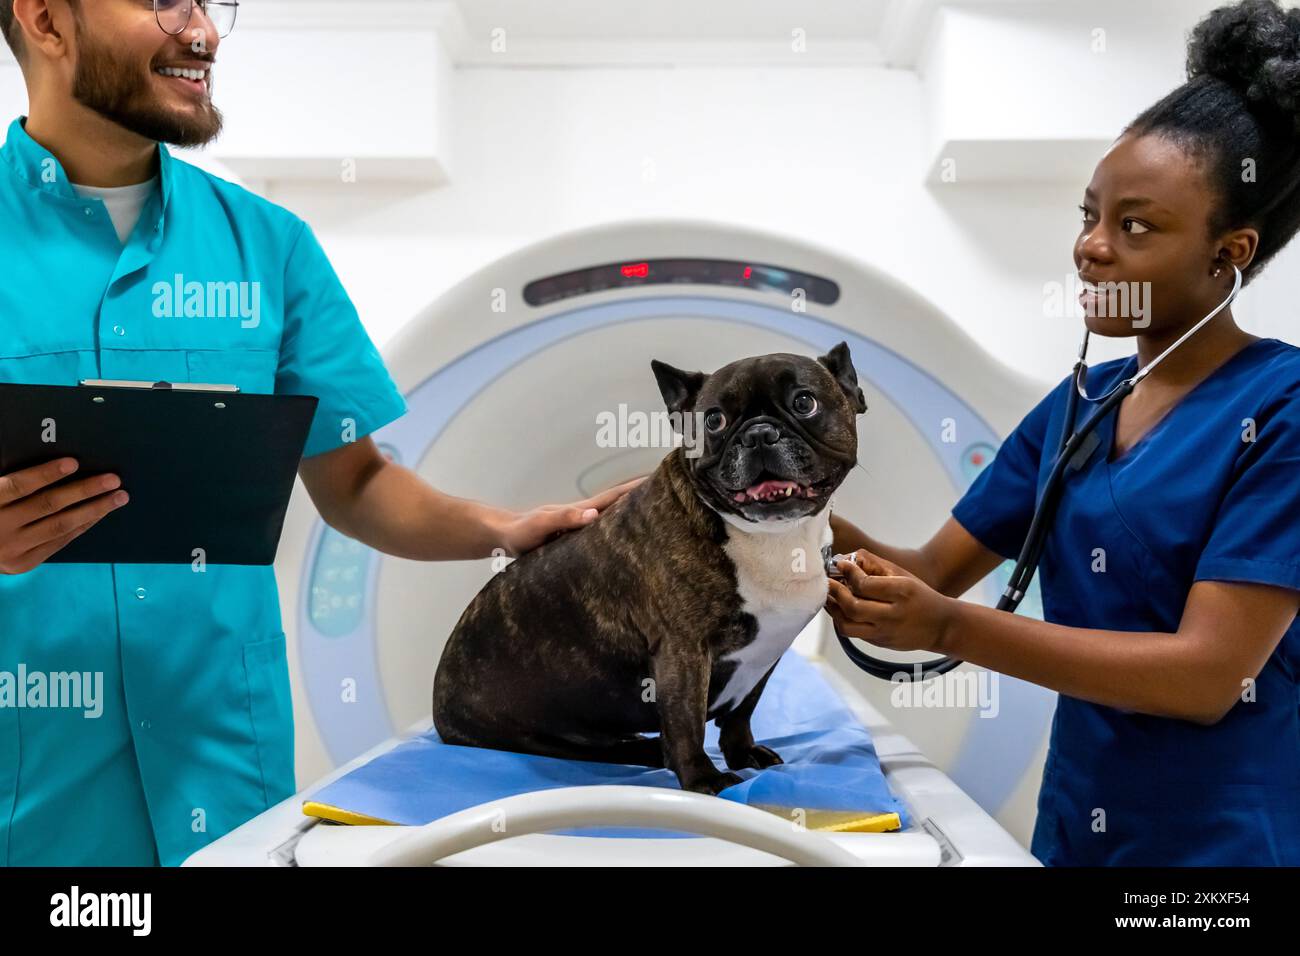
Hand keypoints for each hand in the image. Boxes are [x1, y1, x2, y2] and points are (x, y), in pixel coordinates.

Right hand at [0, 458, 129, 574]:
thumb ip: (8, 479)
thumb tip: (47, 454)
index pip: (18, 486)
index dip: (46, 474)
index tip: (73, 462)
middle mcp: (0, 527)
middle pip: (48, 505)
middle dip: (84, 490)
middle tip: (113, 479)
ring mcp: (13, 548)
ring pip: (60, 525)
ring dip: (94, 510)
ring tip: (119, 496)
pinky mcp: (25, 562)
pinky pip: (60, 541)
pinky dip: (83, 525)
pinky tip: (101, 513)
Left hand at [497, 476, 645, 556]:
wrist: (503, 537)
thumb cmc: (520, 531)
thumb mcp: (541, 524)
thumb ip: (564, 518)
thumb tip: (595, 514)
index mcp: (581, 511)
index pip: (614, 497)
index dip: (635, 488)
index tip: (659, 479)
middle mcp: (584, 516)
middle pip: (617, 504)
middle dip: (641, 498)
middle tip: (668, 497)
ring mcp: (580, 528)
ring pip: (611, 518)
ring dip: (632, 514)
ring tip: (656, 517)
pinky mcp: (574, 540)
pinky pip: (602, 533)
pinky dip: (617, 530)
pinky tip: (624, 538)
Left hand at [824, 548, 957, 654]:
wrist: (941, 627)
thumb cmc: (919, 596)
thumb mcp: (903, 575)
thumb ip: (875, 565)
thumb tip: (847, 559)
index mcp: (903, 592)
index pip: (866, 584)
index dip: (848, 573)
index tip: (840, 564)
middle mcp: (893, 615)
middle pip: (853, 607)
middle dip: (835, 592)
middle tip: (827, 581)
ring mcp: (885, 633)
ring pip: (847, 626)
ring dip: (833, 610)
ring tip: (830, 596)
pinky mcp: (879, 644)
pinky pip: (852, 633)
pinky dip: (841, 619)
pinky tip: (839, 607)